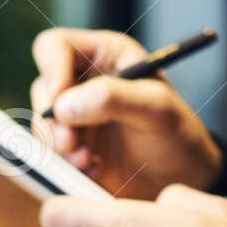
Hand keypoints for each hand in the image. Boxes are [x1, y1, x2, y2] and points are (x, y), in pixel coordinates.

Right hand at [31, 27, 221, 199]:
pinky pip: (48, 152)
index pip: (55, 46)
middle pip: (43, 88)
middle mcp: (84, 81)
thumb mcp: (158, 110)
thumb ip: (115, 99)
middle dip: (52, 119)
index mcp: (105, 56)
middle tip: (72, 144)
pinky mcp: (71, 148)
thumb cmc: (179, 135)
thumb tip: (64, 105)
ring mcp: (75, 116)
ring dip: (57, 145)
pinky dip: (63, 164)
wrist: (186, 180)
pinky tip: (92, 171)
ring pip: (41, 123)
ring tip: (88, 161)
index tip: (60, 103)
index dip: (51, 70)